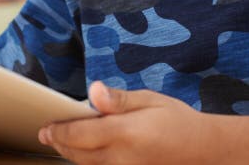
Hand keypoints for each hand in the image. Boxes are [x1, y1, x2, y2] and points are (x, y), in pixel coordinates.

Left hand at [38, 81, 212, 164]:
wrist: (204, 150)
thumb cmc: (177, 120)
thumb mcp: (149, 100)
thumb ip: (118, 100)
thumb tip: (93, 91)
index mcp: (125, 133)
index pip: (79, 135)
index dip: (58, 132)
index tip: (45, 127)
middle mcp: (122, 158)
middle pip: (77, 154)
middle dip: (59, 143)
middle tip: (47, 133)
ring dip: (71, 154)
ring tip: (61, 140)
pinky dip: (89, 162)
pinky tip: (86, 150)